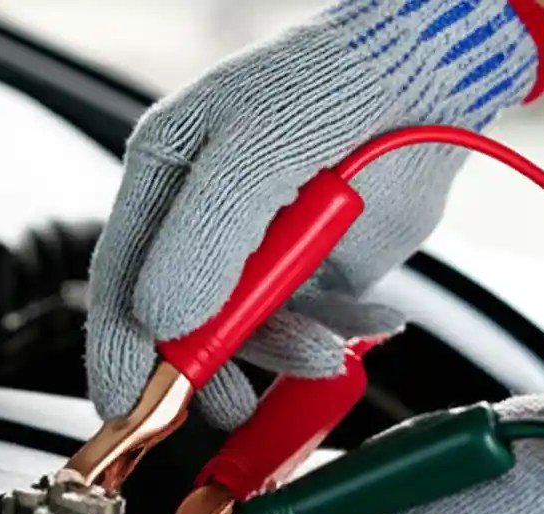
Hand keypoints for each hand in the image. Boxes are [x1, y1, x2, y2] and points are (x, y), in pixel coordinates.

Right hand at [86, 0, 543, 429]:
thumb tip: (162, 321)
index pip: (120, 278)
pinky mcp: (311, 271)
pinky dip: (333, 336)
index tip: (124, 405)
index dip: (118, 346)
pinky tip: (364, 321)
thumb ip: (205, 238)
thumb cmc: (330, 84)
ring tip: (327, 347)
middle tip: (228, 402)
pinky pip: (306, 326)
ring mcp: (256, 250)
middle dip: (204, 367)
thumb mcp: (254, 152)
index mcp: (163, 177)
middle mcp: (201, 220)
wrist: (426, 77)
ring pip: (245, 333)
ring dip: (283, 351)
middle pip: (178, 318)